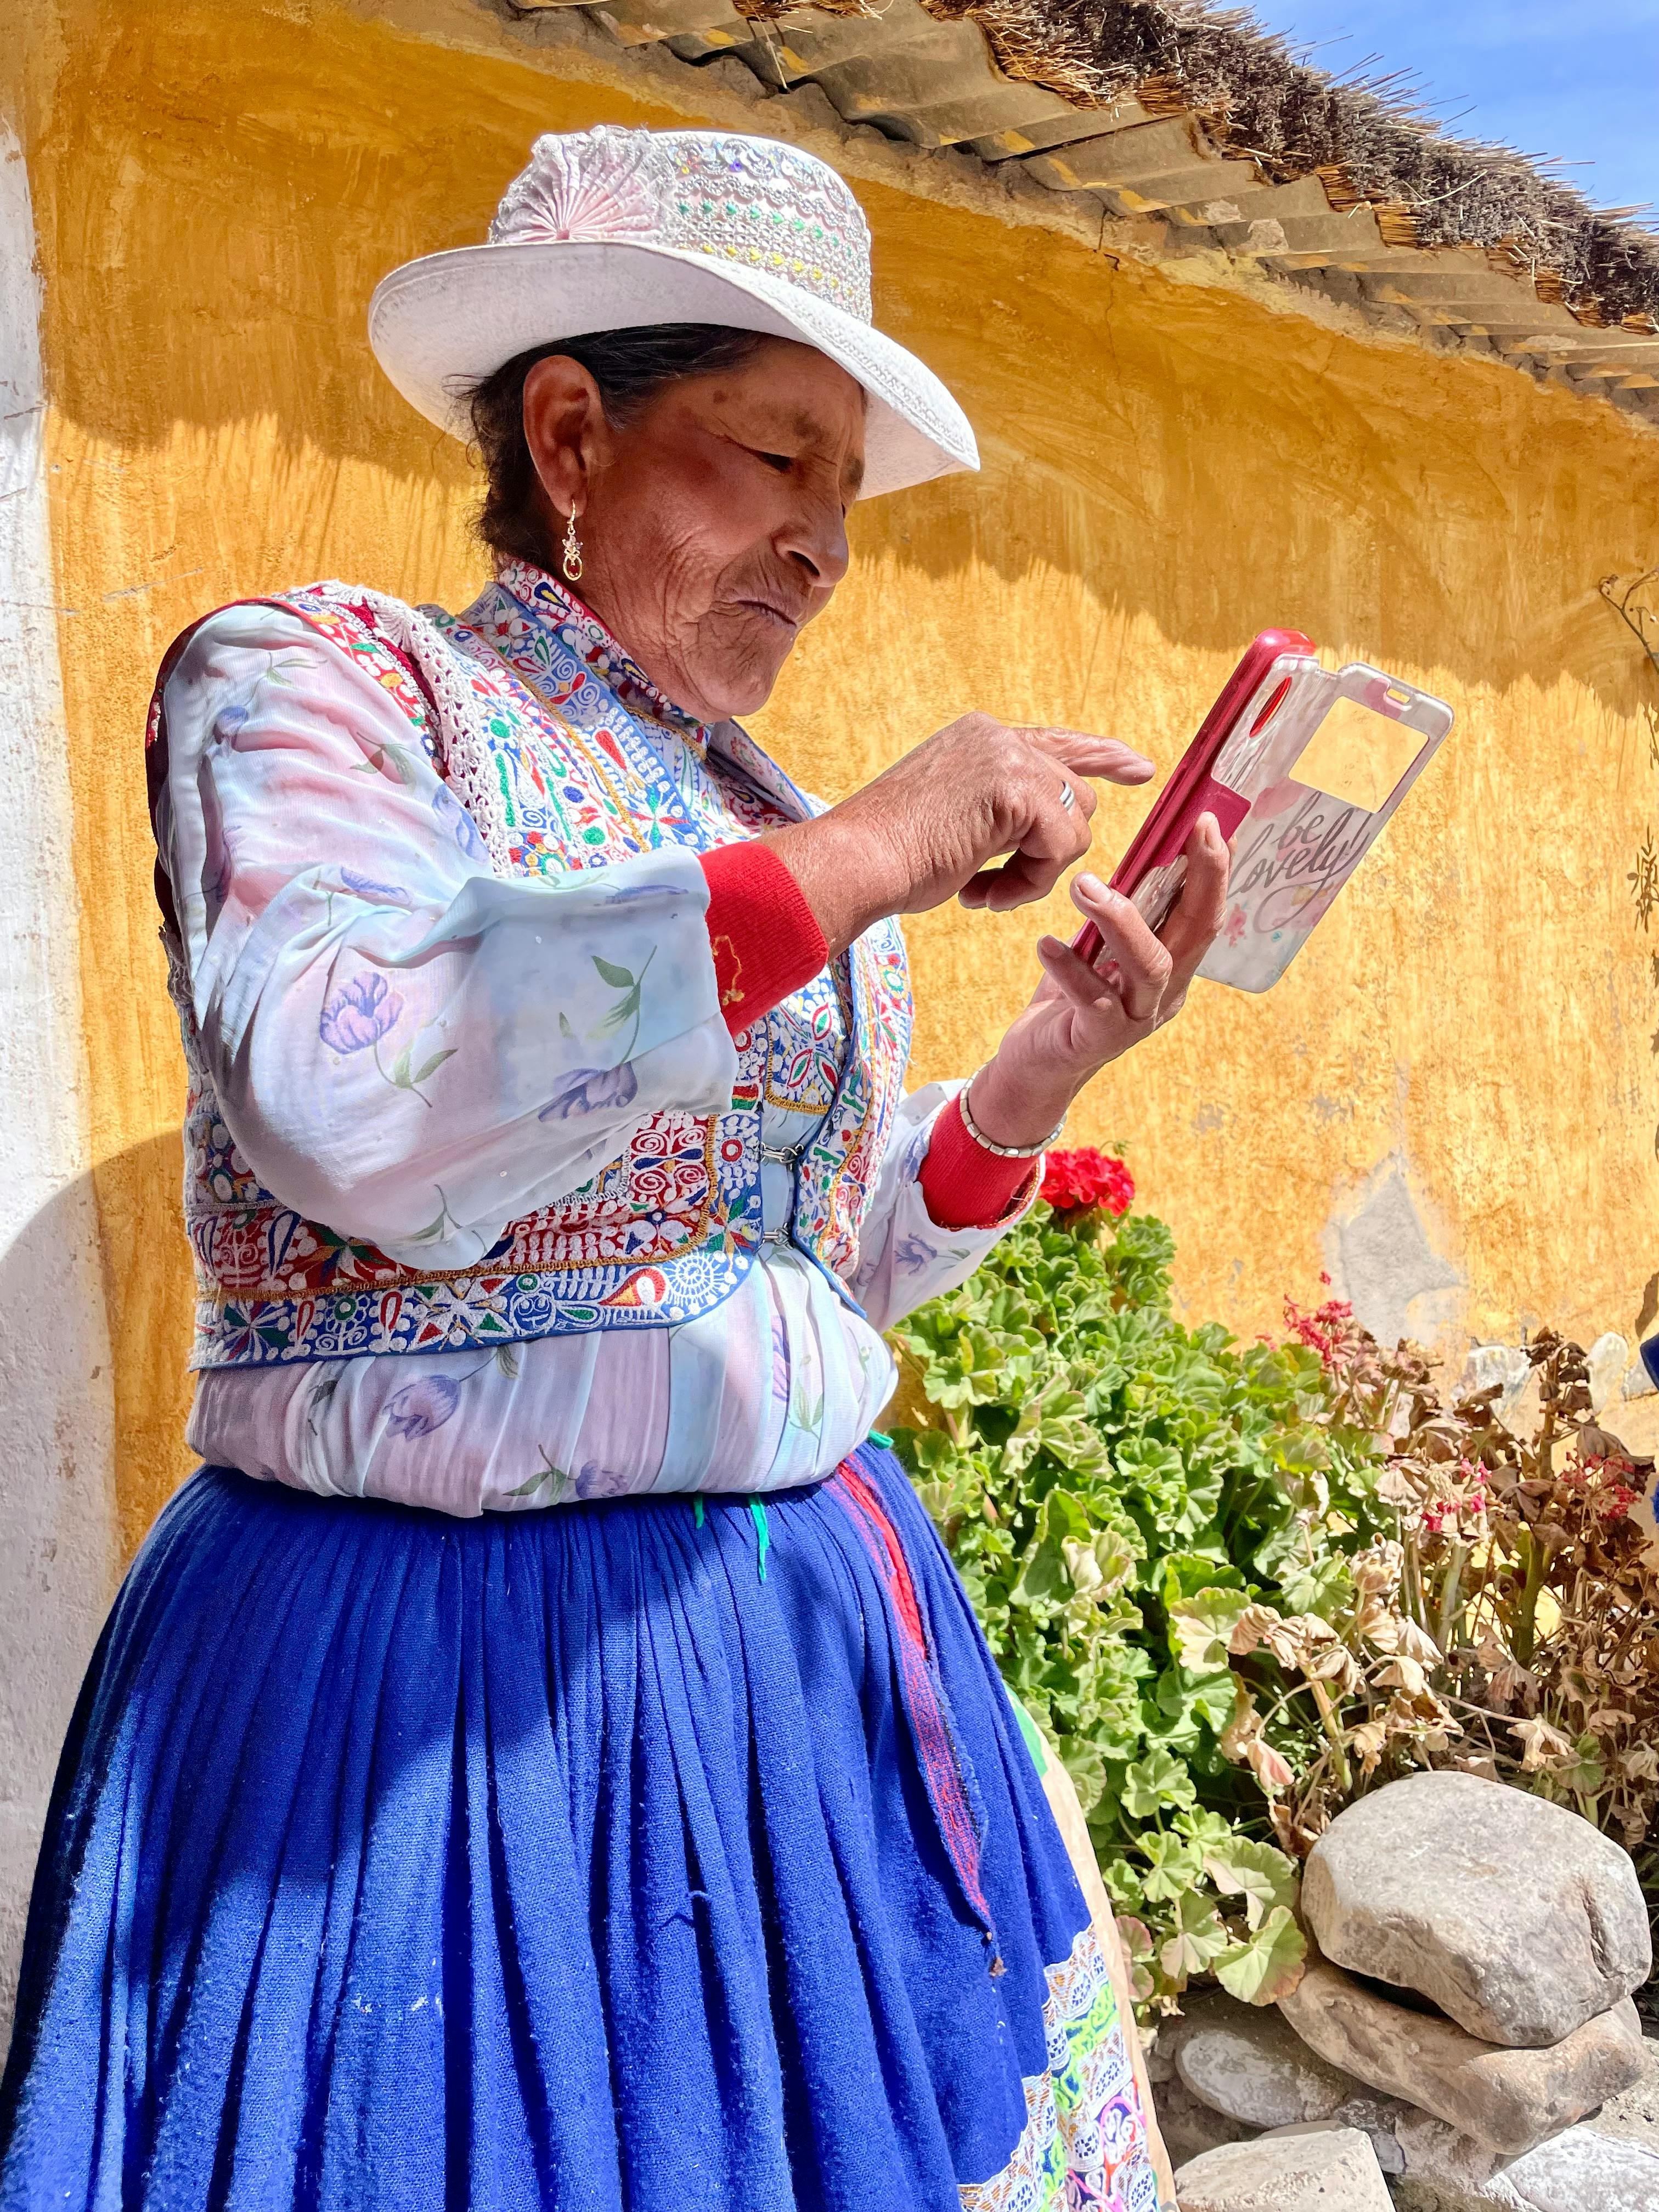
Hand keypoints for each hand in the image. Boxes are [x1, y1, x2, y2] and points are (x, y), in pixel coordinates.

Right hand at [760, 712, 1153, 956]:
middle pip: (1073, 797)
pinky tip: (982, 890)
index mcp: (980, 738)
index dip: (1100, 757)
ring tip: (981, 888)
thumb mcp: (952, 819)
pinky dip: (1029, 882)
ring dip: (1035, 872)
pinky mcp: (1016, 788)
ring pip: (1074, 825)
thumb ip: (998, 810)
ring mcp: (1007, 756)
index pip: (1056, 744)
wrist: (855, 864)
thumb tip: (1050, 825)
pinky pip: (1061, 847)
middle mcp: (997, 736)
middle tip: (994, 884)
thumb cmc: (889, 859)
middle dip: (1048, 852)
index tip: (1140, 768)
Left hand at [965, 815, 1230, 1148]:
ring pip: (1150, 965)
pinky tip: (1045, 943)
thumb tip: (1145, 850)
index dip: (1216, 869)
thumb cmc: (1069, 993)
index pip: (1206, 913)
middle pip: (1198, 933)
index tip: (1212, 821)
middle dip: (1203, 878)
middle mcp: (1166, 993)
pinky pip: (1094, 999)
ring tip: (1084, 885)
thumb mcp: (1099, 944)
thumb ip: (1123, 909)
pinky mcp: (1100, 1039)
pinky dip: (1071, 968)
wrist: (1036, 1062)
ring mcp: (1137, 1019)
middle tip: (1190, 830)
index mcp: (1174, 966)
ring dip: (1121, 919)